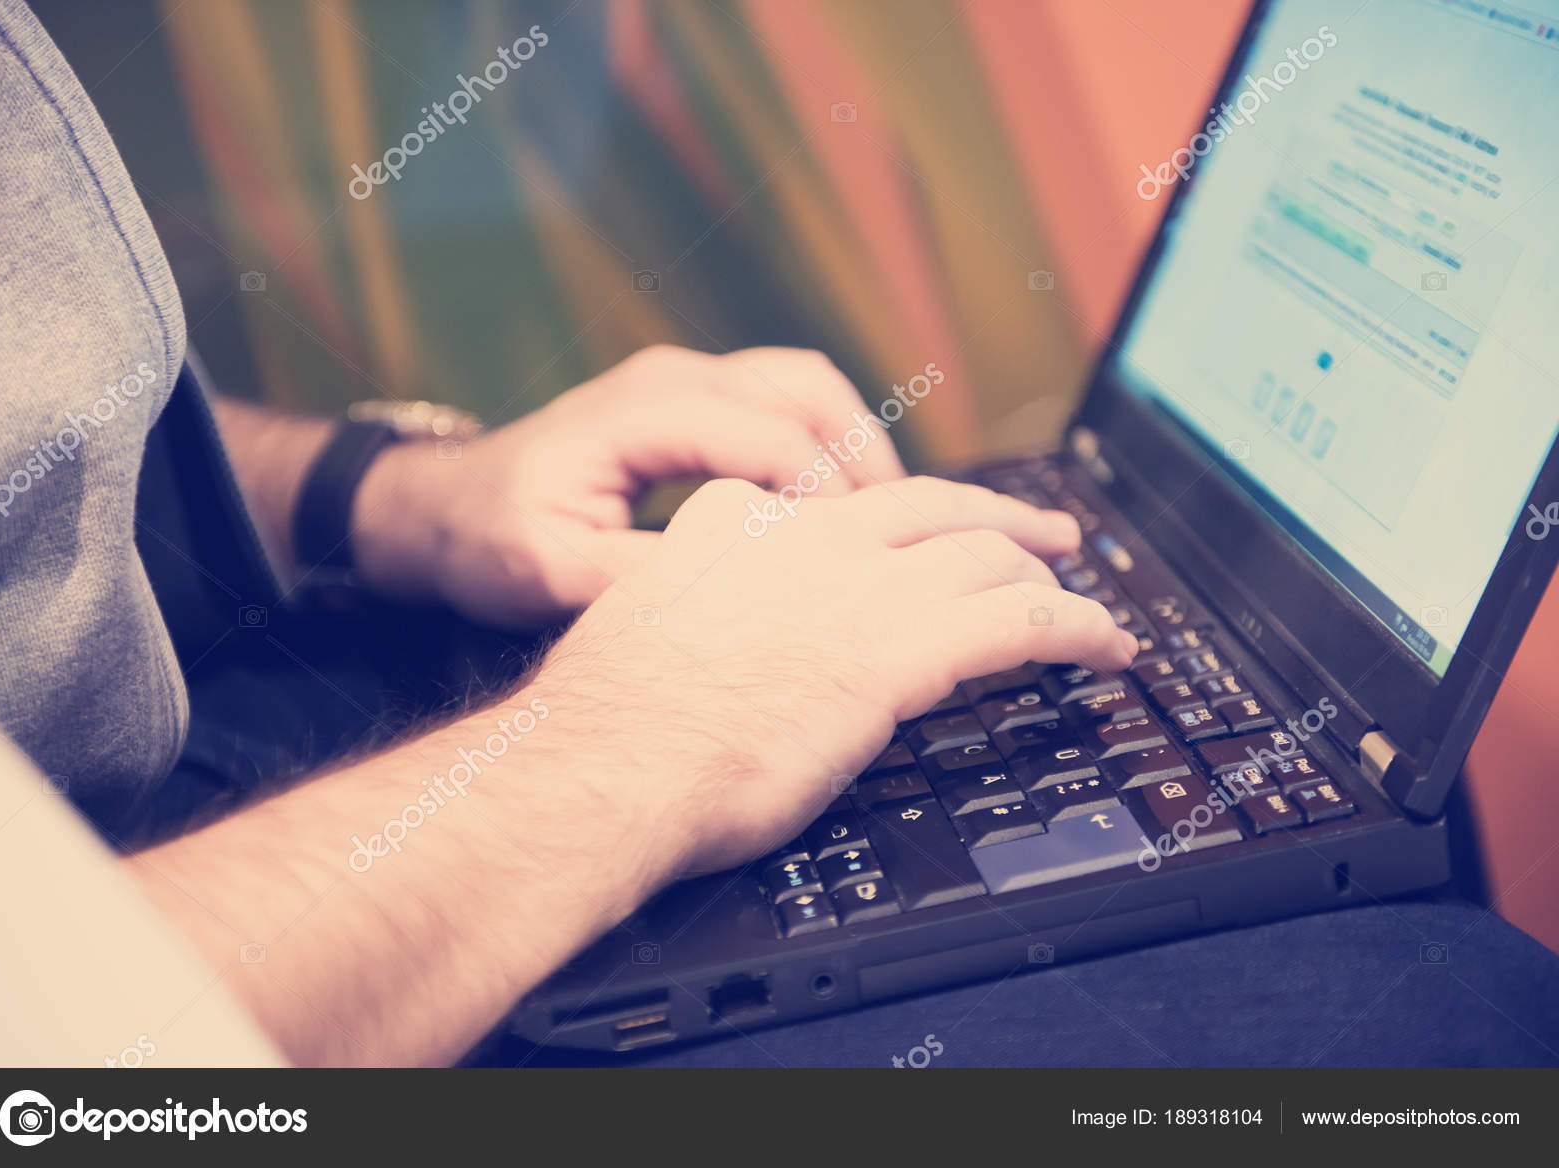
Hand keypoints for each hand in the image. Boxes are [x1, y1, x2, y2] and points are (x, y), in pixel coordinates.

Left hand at [351, 345, 907, 625]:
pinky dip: (826, 445)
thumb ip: (640, 576)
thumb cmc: (492, 537)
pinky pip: (784, 404)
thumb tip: (732, 591)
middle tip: (899, 532)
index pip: (767, 434)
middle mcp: (673, 380)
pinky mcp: (694, 403)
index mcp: (642, 414)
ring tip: (885, 520)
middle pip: (806, 389)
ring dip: (853, 443)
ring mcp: (685, 383)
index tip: (855, 555)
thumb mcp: (552, 572)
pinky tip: (841, 510)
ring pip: (805, 386)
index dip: (823, 492)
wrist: (446, 507)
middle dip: (862, 457)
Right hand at [538, 476, 1137, 877]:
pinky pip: (1019, 623)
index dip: (905, 521)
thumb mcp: (650, 626)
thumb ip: (706, 611)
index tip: (926, 537)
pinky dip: (1076, 629)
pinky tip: (1105, 646)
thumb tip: (732, 641)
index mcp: (738, 519)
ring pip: (987, 556)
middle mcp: (807, 537)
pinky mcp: (900, 650)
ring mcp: (858, 587)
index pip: (846, 505)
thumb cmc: (608, 722)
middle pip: (936, 506)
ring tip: (1081, 603)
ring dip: (1046, 578)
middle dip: (1004, 518)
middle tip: (1048, 534)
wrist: (604, 762)